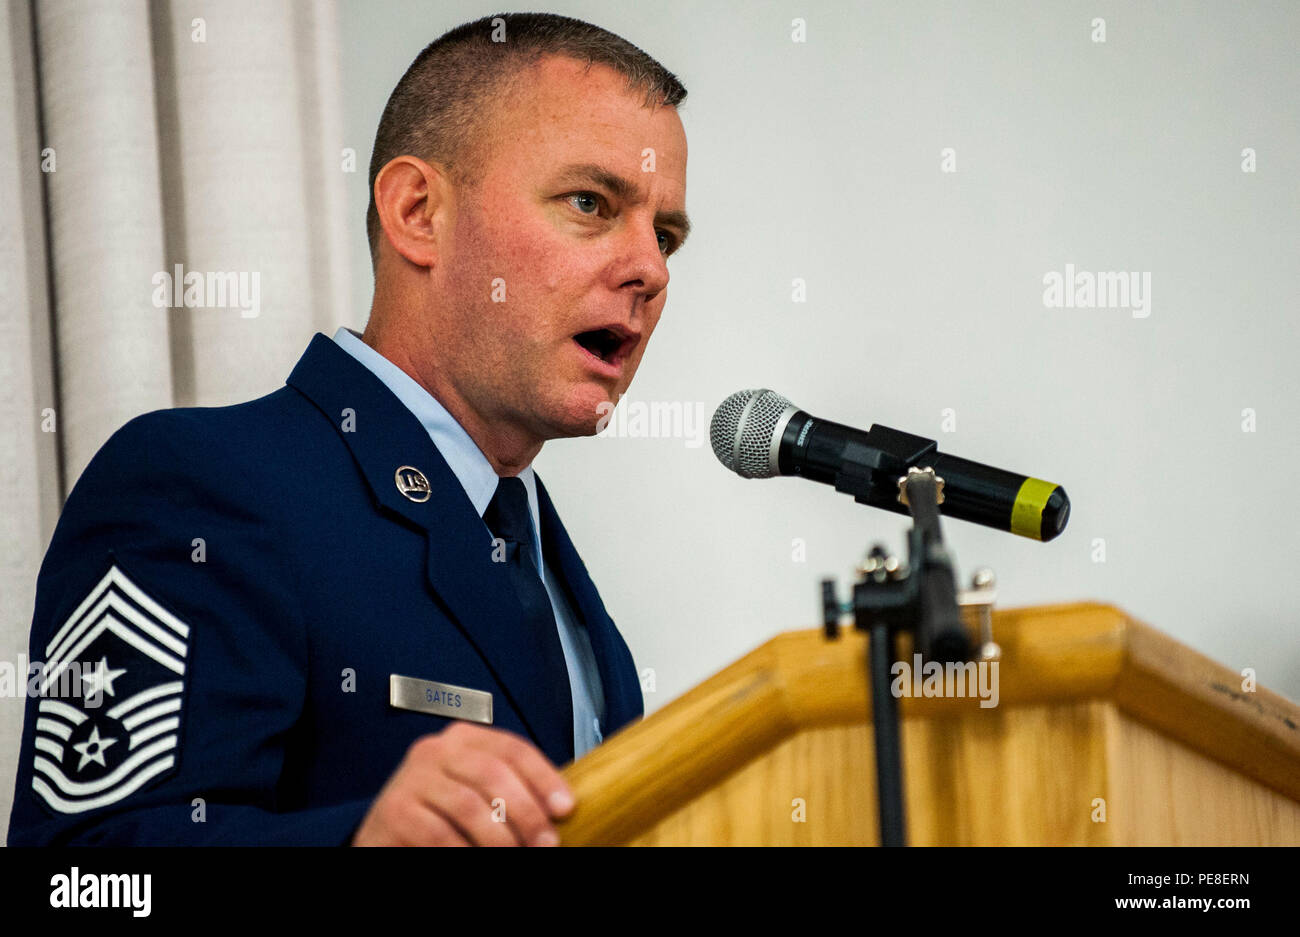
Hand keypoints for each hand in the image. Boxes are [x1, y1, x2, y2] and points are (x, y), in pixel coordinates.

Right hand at [351, 722, 573, 845]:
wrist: (388, 832)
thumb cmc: (443, 813)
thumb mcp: (477, 790)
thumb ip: (510, 788)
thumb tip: (560, 807)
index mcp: (464, 738)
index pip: (512, 748)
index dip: (543, 777)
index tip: (565, 807)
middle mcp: (436, 750)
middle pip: (493, 774)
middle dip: (526, 813)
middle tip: (545, 843)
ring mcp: (412, 778)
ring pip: (468, 806)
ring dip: (499, 838)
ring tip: (514, 856)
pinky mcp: (395, 810)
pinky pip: (440, 835)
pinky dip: (465, 851)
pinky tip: (477, 858)